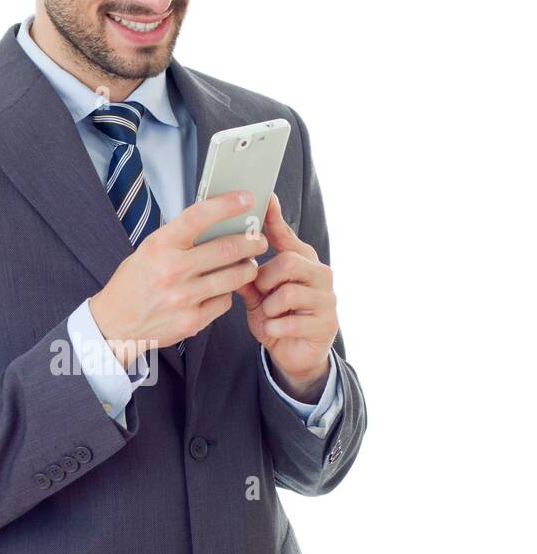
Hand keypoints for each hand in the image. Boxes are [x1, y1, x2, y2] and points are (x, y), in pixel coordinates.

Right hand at [90, 189, 267, 368]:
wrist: (115, 324)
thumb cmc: (134, 283)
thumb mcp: (149, 251)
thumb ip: (179, 238)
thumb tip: (217, 222)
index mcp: (160, 246)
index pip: (199, 217)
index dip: (227, 205)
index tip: (246, 198)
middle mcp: (172, 270)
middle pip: (227, 249)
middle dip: (251, 242)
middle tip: (259, 240)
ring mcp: (183, 298)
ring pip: (233, 277)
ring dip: (248, 268)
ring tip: (249, 264)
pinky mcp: (192, 321)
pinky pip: (224, 301)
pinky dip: (227, 293)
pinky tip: (221, 290)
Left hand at [234, 192, 337, 399]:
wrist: (295, 355)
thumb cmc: (277, 317)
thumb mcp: (258, 295)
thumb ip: (248, 275)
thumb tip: (226, 251)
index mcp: (303, 261)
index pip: (287, 235)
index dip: (275, 218)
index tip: (266, 198)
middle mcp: (320, 274)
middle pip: (289, 261)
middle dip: (267, 279)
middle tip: (261, 293)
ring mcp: (326, 299)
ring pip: (289, 292)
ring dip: (269, 307)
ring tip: (268, 314)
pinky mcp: (326, 324)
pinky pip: (291, 320)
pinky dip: (274, 326)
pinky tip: (274, 329)